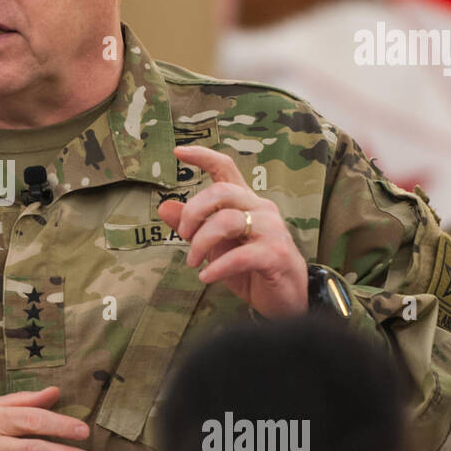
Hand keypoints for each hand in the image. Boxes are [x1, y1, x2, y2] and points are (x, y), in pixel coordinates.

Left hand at [157, 144, 307, 317]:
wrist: (287, 299)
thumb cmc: (250, 269)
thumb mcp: (215, 247)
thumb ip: (193, 228)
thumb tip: (163, 207)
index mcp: (246, 202)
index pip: (225, 168)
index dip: (202, 156)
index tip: (178, 151)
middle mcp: (261, 209)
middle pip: (221, 191)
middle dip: (193, 212)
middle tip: (183, 235)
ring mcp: (272, 231)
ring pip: (228, 221)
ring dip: (201, 242)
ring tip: (192, 262)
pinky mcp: (276, 255)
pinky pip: (240, 255)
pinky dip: (217, 267)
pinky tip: (206, 277)